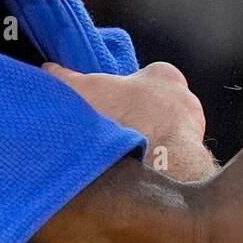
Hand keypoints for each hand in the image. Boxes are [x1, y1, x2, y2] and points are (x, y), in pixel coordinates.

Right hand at [43, 61, 214, 180]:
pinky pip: (172, 160)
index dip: (125, 91)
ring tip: (120, 156)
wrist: (154, 163)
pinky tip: (136, 173)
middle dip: (136, 119)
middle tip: (111, 132)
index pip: (147, 76)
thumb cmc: (127, 118)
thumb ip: (65, 78)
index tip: (109, 105)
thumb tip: (49, 70)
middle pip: (157, 107)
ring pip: (166, 135)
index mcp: (165, 76)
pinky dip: (156, 165)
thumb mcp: (84, 90)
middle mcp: (186, 101)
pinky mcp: (193, 160)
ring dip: (147, 144)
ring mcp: (192, 132)